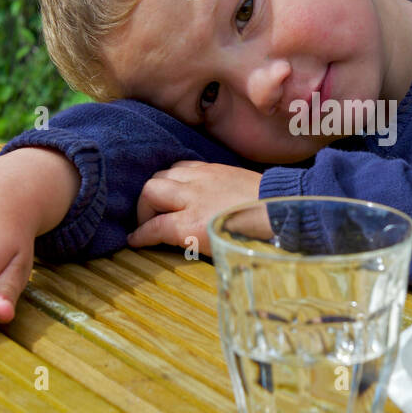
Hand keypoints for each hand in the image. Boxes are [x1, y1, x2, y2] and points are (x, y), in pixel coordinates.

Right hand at [126, 161, 262, 257]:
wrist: (277, 208)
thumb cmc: (249, 235)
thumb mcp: (215, 247)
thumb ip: (188, 240)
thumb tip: (169, 238)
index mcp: (192, 224)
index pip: (154, 227)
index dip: (139, 235)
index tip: (134, 240)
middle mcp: (192, 197)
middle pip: (150, 192)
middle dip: (143, 208)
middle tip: (148, 220)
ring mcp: (201, 178)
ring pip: (163, 174)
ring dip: (157, 189)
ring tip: (163, 201)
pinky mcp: (212, 166)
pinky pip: (181, 165)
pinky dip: (174, 176)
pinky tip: (180, 185)